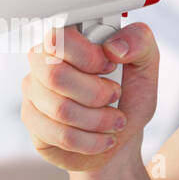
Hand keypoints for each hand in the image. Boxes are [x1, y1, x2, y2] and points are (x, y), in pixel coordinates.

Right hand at [20, 22, 159, 171]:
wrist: (121, 136)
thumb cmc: (128, 97)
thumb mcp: (145, 66)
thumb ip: (139, 42)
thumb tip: (114, 46)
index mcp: (67, 40)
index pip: (58, 38)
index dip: (87, 57)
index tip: (109, 67)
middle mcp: (42, 63)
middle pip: (55, 76)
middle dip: (96, 93)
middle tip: (115, 96)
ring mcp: (33, 93)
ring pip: (60, 110)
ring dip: (98, 120)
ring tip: (114, 121)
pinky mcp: (33, 123)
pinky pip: (60, 135)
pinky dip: (91, 141)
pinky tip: (102, 138)